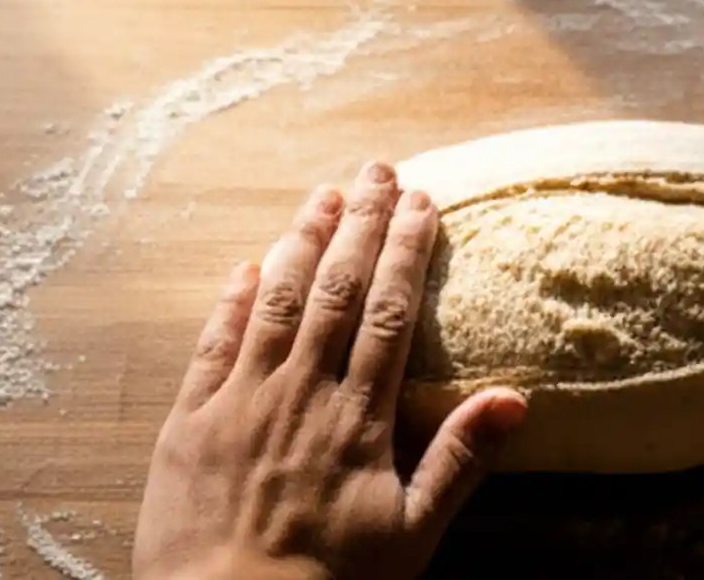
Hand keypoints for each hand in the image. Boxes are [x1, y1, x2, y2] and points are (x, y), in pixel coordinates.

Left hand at [133, 162, 527, 579]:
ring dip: (301, 241)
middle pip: (334, 288)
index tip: (421, 203)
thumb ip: (461, 460)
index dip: (405, 250)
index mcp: (358, 415)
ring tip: (322, 193)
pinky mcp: (190, 421)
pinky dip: (230, 300)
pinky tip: (247, 265)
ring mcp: (240, 401)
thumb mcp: (415, 534)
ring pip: (276, 301)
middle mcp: (300, 392)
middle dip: (358, 222)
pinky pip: (212, 344)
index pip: (388, 311)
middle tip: (376, 170)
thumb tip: (514, 398)